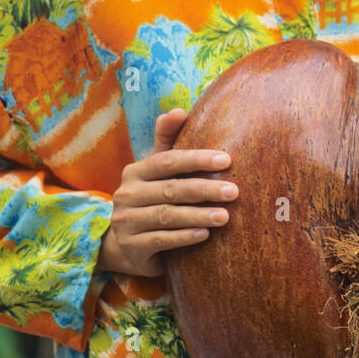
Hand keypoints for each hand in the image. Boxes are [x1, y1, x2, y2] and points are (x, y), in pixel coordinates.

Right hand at [96, 108, 237, 276]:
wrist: (125, 246)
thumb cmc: (150, 200)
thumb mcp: (156, 172)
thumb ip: (167, 141)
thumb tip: (178, 110)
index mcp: (135, 172)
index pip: (167, 161)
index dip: (196, 159)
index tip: (226, 160)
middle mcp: (127, 194)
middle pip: (170, 189)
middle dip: (204, 188)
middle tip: (233, 191)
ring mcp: (126, 222)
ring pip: (167, 215)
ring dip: (198, 215)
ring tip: (224, 216)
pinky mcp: (131, 247)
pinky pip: (161, 239)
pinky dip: (184, 236)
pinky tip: (205, 234)